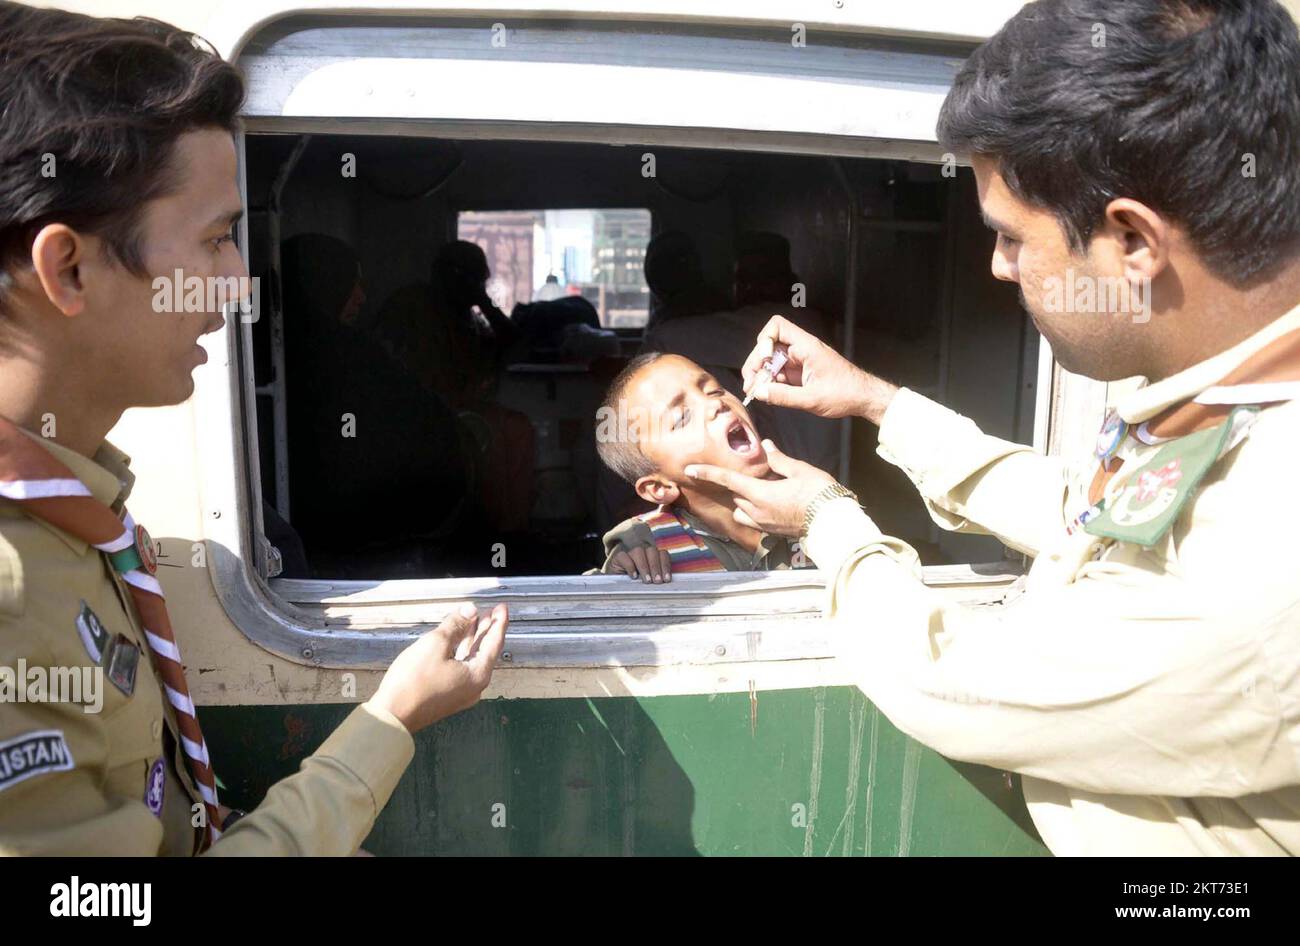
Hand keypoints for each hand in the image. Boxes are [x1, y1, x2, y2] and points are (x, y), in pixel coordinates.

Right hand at [369, 603, 507, 733]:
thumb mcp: (436, 644)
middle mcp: (474, 687)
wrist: (392, 715)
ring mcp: (460, 693)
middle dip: (485, 630)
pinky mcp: (447, 696)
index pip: (494, 642)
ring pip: (471, 660)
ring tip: (472, 621)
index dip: (498, 622)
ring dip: (472, 640)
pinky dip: (460, 652)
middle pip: (484, 652)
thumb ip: (455, 625)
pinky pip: (460, 668)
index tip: (501, 608)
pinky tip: (454, 642)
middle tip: (489, 613)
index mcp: (478, 675)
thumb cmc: (413, 683)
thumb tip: (468, 611)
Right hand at [608, 544, 672, 582]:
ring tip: (647, 580)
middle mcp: (642, 552)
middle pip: (652, 551)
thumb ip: (657, 578)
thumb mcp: (648, 581)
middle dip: (656, 567)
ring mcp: (629, 553)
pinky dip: (630, 566)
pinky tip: (633, 576)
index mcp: (653, 557)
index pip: (662, 554)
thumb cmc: (635, 584)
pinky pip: (624, 556)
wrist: (616, 584)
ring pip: (638, 551)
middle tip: (657, 581)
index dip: (665, 566)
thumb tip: (666, 583)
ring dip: (644, 566)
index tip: (667, 579)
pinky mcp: (618, 557)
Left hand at [685, 439, 836, 537]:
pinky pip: (753, 520)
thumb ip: (779, 459)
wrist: (834, 523)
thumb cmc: (820, 494)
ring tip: (761, 490)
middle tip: (756, 474)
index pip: (727, 480)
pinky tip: (770, 503)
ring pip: (741, 510)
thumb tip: (766, 446)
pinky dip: (754, 510)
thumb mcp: (800, 470)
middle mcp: (757, 511)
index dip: (707, 473)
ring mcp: (763, 524)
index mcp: (760, 493)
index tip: (690, 470)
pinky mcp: (772, 532)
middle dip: (739, 484)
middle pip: (735, 495)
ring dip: (744, 499)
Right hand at [741, 315, 896, 423]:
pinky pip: (779, 372)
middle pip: (768, 345)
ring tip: (755, 392)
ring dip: (761, 374)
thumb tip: (759, 392)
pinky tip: (766, 394)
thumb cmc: (845, 394)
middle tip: (750, 384)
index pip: (777, 326)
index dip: (764, 340)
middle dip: (756, 363)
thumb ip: (783, 396)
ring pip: (771, 360)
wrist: (863, 398)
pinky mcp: (799, 372)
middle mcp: (801, 349)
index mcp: (806, 347)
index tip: (765, 360)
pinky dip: (770, 382)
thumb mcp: (812, 399)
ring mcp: (799, 361)